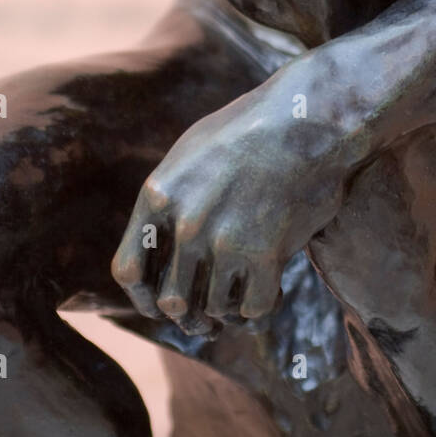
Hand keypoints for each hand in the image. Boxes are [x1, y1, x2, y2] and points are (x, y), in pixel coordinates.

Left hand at [111, 73, 351, 335]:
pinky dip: (260, 309)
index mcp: (159, 195)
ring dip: (227, 313)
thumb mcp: (190, 152)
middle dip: (188, 315)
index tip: (157, 305)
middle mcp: (186, 224)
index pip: (128, 270)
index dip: (140, 298)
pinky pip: (253, 309)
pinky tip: (269, 292)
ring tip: (239, 301)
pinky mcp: (265, 255)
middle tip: (204, 316)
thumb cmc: (250, 128)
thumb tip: (159, 243)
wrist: (307, 119)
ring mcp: (225, 242)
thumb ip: (169, 200)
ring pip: (214, 310)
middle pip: (171, 301)